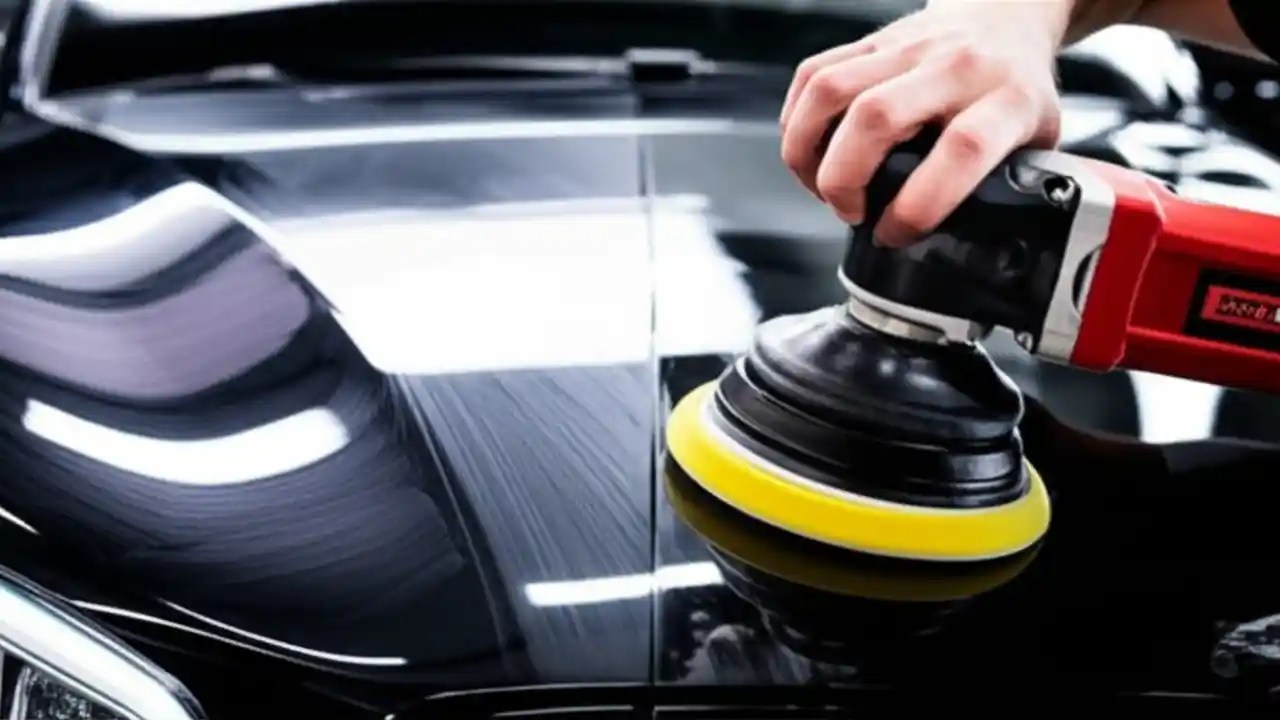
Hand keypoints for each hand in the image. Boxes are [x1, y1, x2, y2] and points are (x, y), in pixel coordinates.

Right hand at [779, 0, 1069, 245]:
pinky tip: (809, 151)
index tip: (896, 232)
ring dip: (808, 152)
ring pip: (832, 92)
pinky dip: (796, 121)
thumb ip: (1013, 190)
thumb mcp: (1037, 141)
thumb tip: (979, 245)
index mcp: (1006, 99)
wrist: (1005, 19)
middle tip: (850, 212)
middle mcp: (955, 67)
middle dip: (845, 181)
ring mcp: (908, 48)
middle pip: (877, 117)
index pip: (964, 148)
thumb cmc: (1014, 87)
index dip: (919, 205)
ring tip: (820, 186)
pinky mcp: (871, 41)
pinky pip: (813, 75)